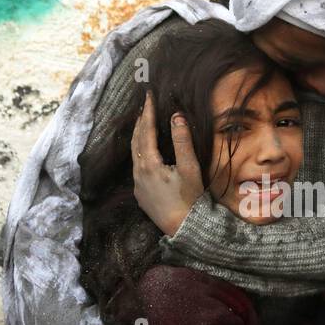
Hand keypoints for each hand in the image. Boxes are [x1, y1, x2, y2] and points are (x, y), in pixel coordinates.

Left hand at [131, 92, 204, 236]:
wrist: (184, 229)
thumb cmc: (190, 199)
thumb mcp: (190, 169)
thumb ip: (183, 141)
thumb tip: (176, 116)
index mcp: (149, 164)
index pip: (146, 131)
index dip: (148, 112)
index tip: (149, 96)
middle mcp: (138, 173)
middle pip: (136, 141)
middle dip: (140, 122)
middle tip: (144, 106)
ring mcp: (137, 185)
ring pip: (134, 155)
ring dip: (137, 137)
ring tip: (141, 124)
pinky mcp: (141, 195)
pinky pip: (136, 167)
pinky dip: (139, 153)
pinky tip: (144, 152)